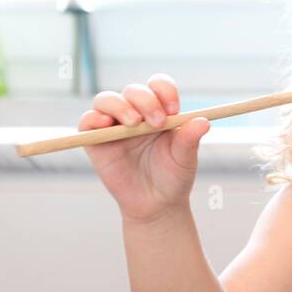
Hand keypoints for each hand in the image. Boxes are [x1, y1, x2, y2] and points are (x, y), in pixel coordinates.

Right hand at [78, 73, 209, 222]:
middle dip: (146, 101)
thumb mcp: (184, 158)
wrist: (156, 204)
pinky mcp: (95, 141)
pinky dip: (94, 118)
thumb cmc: (173, 177)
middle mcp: (135, 113)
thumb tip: (204, 122)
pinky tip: (105, 124)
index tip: (174, 109)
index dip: (164, 91)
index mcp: (159, 110)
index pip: (158, 86)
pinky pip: (88, 121)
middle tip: (157, 122)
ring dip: (119, 106)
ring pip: (106, 100)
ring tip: (133, 123)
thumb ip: (190, 139)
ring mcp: (113, 126)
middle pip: (133, 91)